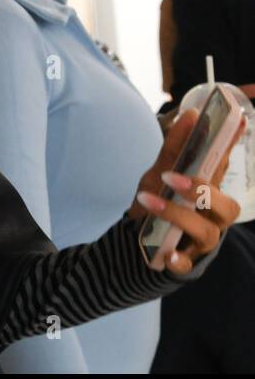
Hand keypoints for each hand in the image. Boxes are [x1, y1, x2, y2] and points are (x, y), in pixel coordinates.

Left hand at [128, 107, 244, 274]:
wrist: (138, 243)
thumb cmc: (159, 203)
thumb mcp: (158, 175)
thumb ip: (173, 149)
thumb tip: (191, 114)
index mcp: (209, 191)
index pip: (224, 167)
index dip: (232, 145)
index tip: (240, 120)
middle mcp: (213, 216)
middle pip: (226, 206)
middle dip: (202, 191)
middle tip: (170, 177)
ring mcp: (202, 239)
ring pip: (206, 231)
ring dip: (176, 215)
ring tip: (148, 201)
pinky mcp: (186, 260)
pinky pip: (187, 264)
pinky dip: (179, 260)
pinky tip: (169, 255)